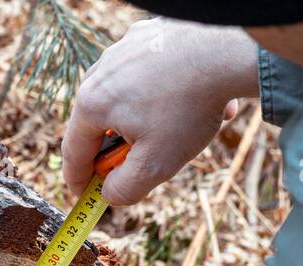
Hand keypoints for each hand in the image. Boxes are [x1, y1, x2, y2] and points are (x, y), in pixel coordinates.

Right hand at [63, 19, 259, 205]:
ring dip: (147, 120)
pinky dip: (166, 93)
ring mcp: (124, 49)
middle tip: (138, 164)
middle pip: (99, 123)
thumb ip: (123, 189)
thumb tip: (108, 193)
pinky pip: (149, 74)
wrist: (230, 48)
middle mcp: (100, 72)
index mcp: (91, 105)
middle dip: (119, 147)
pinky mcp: (149, 34)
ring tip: (181, 129)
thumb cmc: (189, 108)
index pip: (73, 151)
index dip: (77, 178)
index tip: (84, 194)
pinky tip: (197, 101)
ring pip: (127, 97)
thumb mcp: (155, 165)